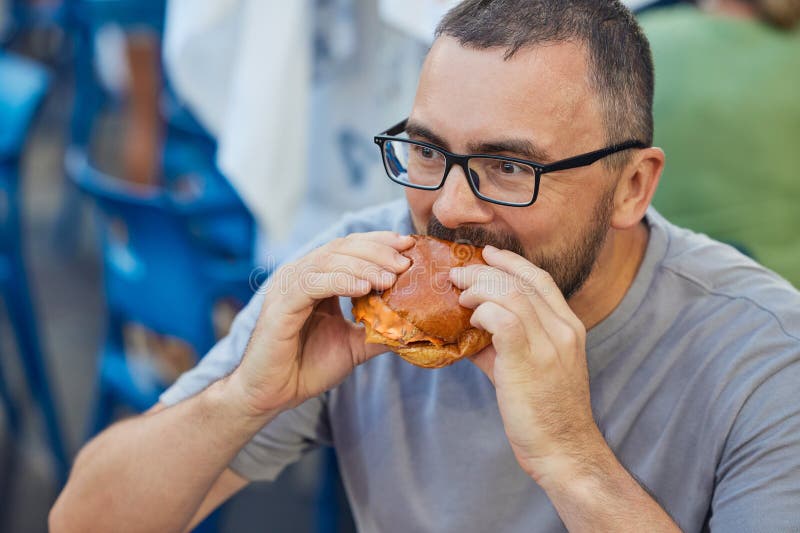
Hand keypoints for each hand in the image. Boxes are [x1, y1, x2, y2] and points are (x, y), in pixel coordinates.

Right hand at [229, 232, 413, 416]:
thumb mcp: (354, 346)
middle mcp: (302, 274)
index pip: (351, 247)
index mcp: (317, 277)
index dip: (380, 243)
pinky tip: (365, 288)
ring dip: (365, 265)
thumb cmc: (307, 367)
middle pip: (343, 247)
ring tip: (391, 277)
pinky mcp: (282, 302)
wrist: (272, 394)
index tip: (409, 246)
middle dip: (378, 251)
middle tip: (406, 261)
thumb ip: (380, 331)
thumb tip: (416, 327)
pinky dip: (342, 281)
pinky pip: (315, 283)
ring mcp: (289, 285)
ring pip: (331, 260)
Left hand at [450, 245, 602, 482]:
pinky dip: (482, 313)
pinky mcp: (528, 360)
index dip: (512, 262)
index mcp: (569, 327)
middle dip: (485, 271)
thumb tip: (470, 325)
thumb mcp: (531, 367)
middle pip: (522, 281)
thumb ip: (504, 342)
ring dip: (478, 289)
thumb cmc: (544, 412)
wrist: (563, 449)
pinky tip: (471, 320)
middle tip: (458, 274)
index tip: (488, 254)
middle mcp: (563, 330)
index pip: (540, 279)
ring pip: (510, 294)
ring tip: (459, 295)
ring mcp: (549, 344)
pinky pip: (502, 319)